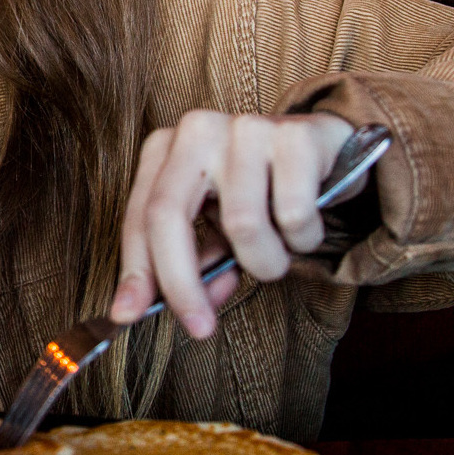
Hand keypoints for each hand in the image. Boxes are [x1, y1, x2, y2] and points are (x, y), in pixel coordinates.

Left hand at [109, 111, 356, 338]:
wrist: (325, 149)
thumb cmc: (261, 191)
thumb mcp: (218, 224)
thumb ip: (200, 262)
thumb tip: (194, 309)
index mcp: (167, 147)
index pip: (141, 216)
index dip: (135, 270)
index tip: (128, 314)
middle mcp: (199, 129)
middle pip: (170, 214)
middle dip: (181, 283)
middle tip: (200, 328)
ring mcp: (246, 127)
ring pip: (242, 225)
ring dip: (266, 261)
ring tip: (278, 252)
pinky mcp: (295, 135)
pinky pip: (293, 214)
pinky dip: (303, 238)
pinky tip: (305, 226)